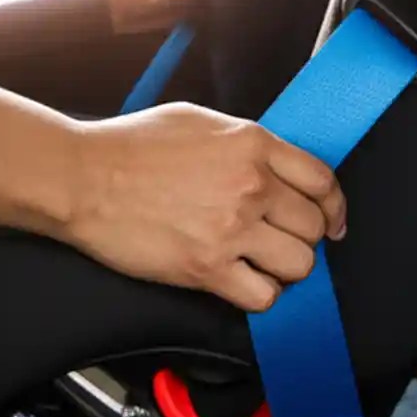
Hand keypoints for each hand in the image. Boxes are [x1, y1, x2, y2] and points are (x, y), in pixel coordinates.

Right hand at [62, 102, 345, 311]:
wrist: (83, 178)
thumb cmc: (130, 146)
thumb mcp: (199, 120)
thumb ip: (244, 142)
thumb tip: (273, 163)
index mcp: (251, 143)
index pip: (323, 181)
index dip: (334, 206)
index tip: (331, 221)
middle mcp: (250, 184)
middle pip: (314, 226)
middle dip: (303, 237)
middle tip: (281, 241)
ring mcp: (231, 228)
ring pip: (299, 265)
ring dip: (285, 269)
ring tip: (262, 263)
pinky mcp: (207, 267)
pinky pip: (263, 296)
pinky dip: (259, 294)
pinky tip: (242, 282)